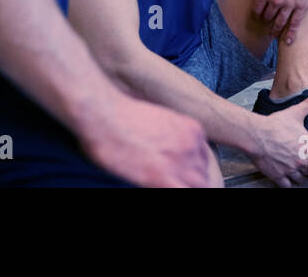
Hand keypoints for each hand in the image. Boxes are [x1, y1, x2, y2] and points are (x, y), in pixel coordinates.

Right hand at [80, 93, 222, 187]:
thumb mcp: (159, 122)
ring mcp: (180, 160)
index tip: (182, 178)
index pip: (204, 161)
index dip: (192, 173)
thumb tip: (166, 154)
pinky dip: (178, 192)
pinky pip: (185, 193)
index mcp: (192, 130)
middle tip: (171, 182)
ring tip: (164, 184)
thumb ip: (171, 139)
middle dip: (189, 183)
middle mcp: (192, 144)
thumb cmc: (121, 116)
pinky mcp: (162, 176)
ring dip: (184, 187)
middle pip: (202, 176)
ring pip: (198, 186)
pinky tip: (159, 187)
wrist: (103, 114)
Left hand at [235, 0, 307, 42]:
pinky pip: (295, 23)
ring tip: (274, 34)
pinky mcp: (302, 6)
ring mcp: (289, 5)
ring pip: (280, 22)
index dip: (257, 13)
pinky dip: (291, 33)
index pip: (257, 8)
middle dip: (267, 21)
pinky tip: (289, 41)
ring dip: (276, 30)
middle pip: (268, 16)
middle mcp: (275, 0)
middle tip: (267, 24)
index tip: (258, 16)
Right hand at [247, 93, 307, 186]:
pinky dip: (285, 183)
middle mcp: (301, 162)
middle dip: (304, 171)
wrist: (257, 134)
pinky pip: (286, 186)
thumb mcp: (295, 113)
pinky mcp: (277, 176)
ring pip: (298, 181)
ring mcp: (289, 170)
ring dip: (295, 177)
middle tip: (299, 165)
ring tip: (291, 170)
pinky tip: (282, 176)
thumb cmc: (276, 124)